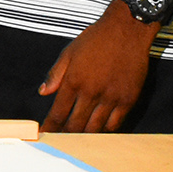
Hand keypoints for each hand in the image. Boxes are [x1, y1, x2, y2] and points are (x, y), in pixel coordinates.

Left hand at [38, 5, 155, 131]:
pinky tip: (99, 130)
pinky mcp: (128, 99)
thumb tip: (43, 92)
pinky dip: (106, 129)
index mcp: (73, 81)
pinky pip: (116, 123)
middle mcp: (91, 92)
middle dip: (66, 135)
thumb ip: (55, 75)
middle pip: (76, 124)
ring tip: (78, 139)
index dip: (51, 126)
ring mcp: (111, 97)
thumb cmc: (95, 39)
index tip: (45, 134)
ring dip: (85, 135)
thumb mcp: (69, 53)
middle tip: (61, 141)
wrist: (126, 30)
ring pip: (95, 127)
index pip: (58, 112)